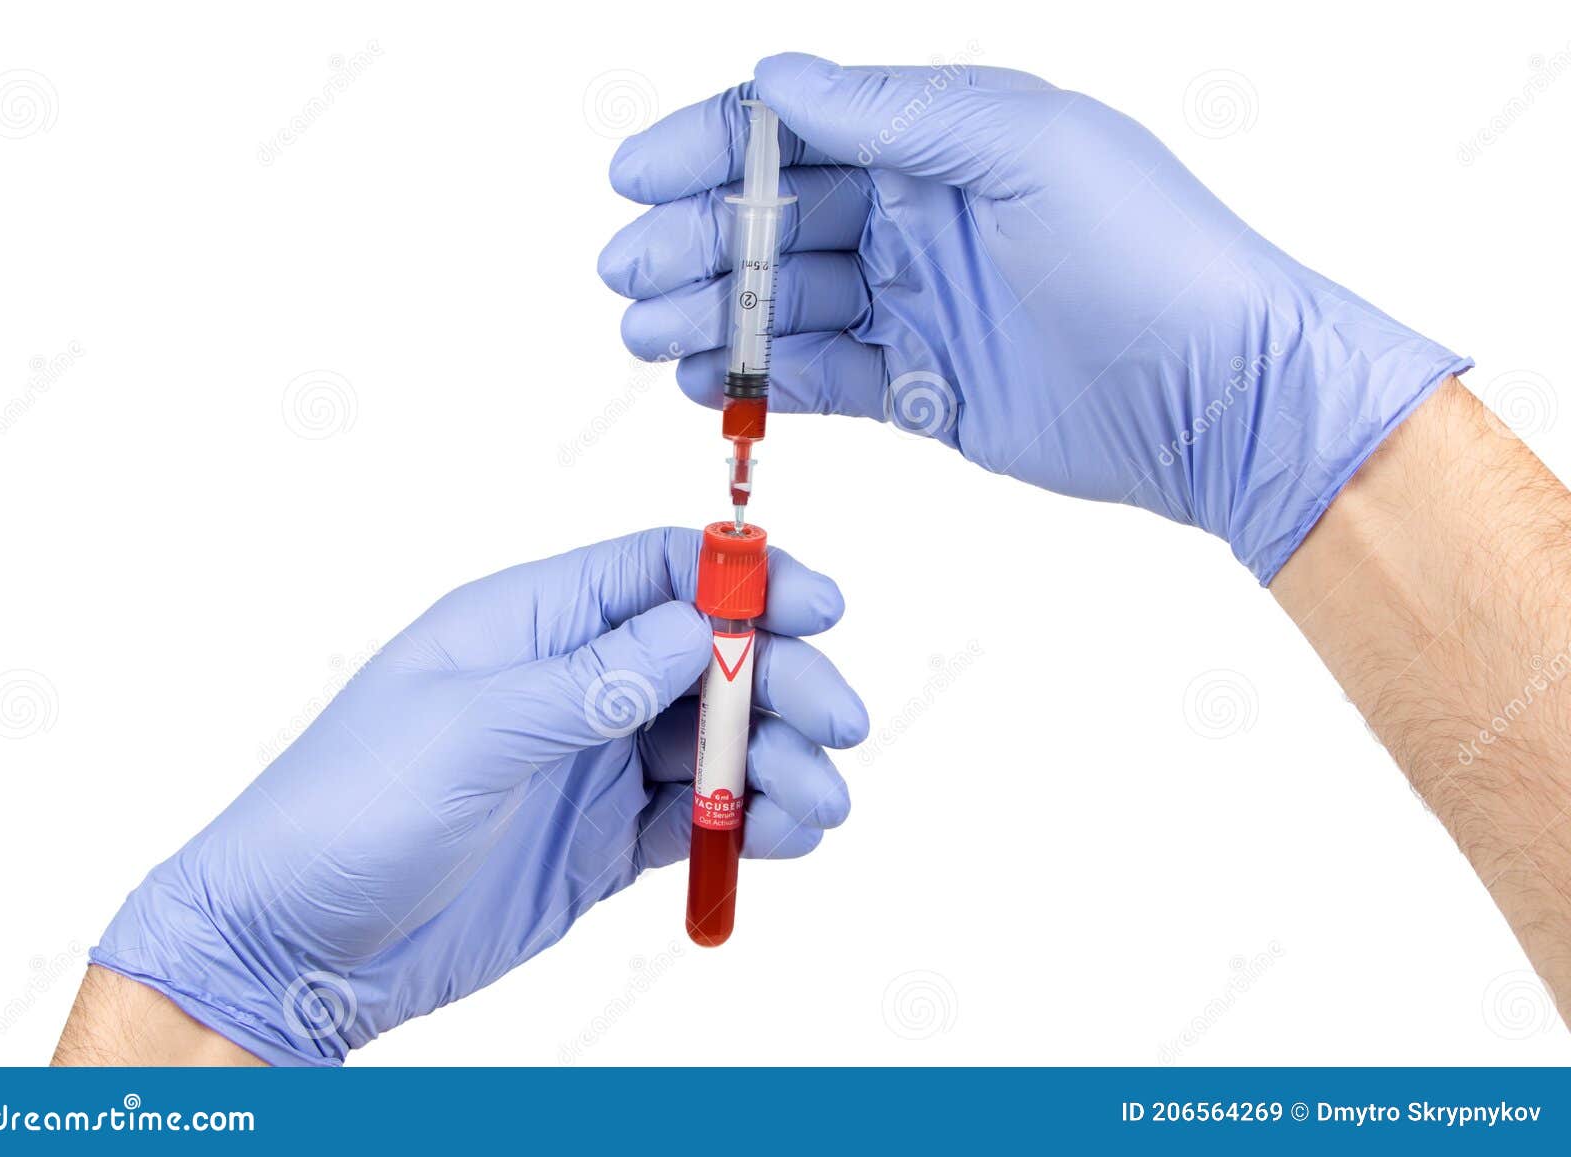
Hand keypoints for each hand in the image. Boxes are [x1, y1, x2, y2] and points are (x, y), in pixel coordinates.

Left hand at [88, 528, 865, 1064]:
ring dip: (777, 762)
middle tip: (841, 724)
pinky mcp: (599, 840)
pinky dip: (746, 823)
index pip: (657, 572)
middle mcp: (571, 682)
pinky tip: (782, 837)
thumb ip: (592, 680)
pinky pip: (694, 818)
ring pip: (713, 741)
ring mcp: (589, 763)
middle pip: (706, 657)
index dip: (745, 580)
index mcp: (530, 623)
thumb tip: (699, 631)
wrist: (295, 946)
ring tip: (820, 805)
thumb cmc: (348, 810)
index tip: (821, 608)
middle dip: (781, 681)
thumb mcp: (470, 730)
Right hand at [599, 53, 1468, 582]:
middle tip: (627, 274)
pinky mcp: (927, 386)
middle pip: (776, 218)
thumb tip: (781, 79)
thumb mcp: (1026, 149)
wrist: (1222, 396)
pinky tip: (711, 385)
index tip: (634, 177)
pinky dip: (766, 380)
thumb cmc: (1148, 255)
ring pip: (789, 301)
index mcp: (943, 139)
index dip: (709, 148)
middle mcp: (923, 214)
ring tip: (652, 336)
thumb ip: (897, 113)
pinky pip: (826, 376)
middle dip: (694, 241)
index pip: (799, 129)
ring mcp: (922, 302)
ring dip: (714, 315)